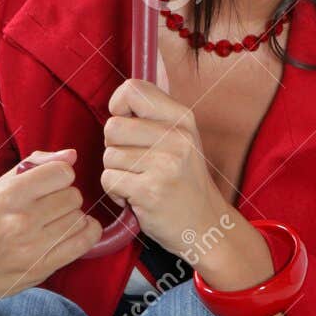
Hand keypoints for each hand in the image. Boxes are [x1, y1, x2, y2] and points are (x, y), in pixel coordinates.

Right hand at [0, 148, 103, 315]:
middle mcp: (21, 221)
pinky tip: (69, 233)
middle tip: (48, 205)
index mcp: (8, 195)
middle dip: (65, 197)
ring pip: (79, 219)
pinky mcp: (40, 270)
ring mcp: (32, 248)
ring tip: (53, 222)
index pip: (62, 172)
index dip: (59, 175)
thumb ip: (35, 166)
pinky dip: (84, 234)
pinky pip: (83, 244)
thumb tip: (71, 155)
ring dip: (71, 218)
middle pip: (74, 196)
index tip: (49, 183)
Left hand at [101, 49, 223, 258]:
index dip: (118, 106)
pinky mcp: (151, 190)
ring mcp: (165, 163)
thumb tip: (117, 102)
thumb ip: (153, 118)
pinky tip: (136, 197)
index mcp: (182, 118)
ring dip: (116, 173)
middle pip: (112, 126)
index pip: (132, 89)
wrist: (206, 225)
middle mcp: (176, 136)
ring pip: (108, 156)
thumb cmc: (184, 181)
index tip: (127, 124)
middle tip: (135, 163)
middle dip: (114, 147)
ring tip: (139, 182)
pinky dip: (115, 192)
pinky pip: (109, 180)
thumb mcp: (181, 139)